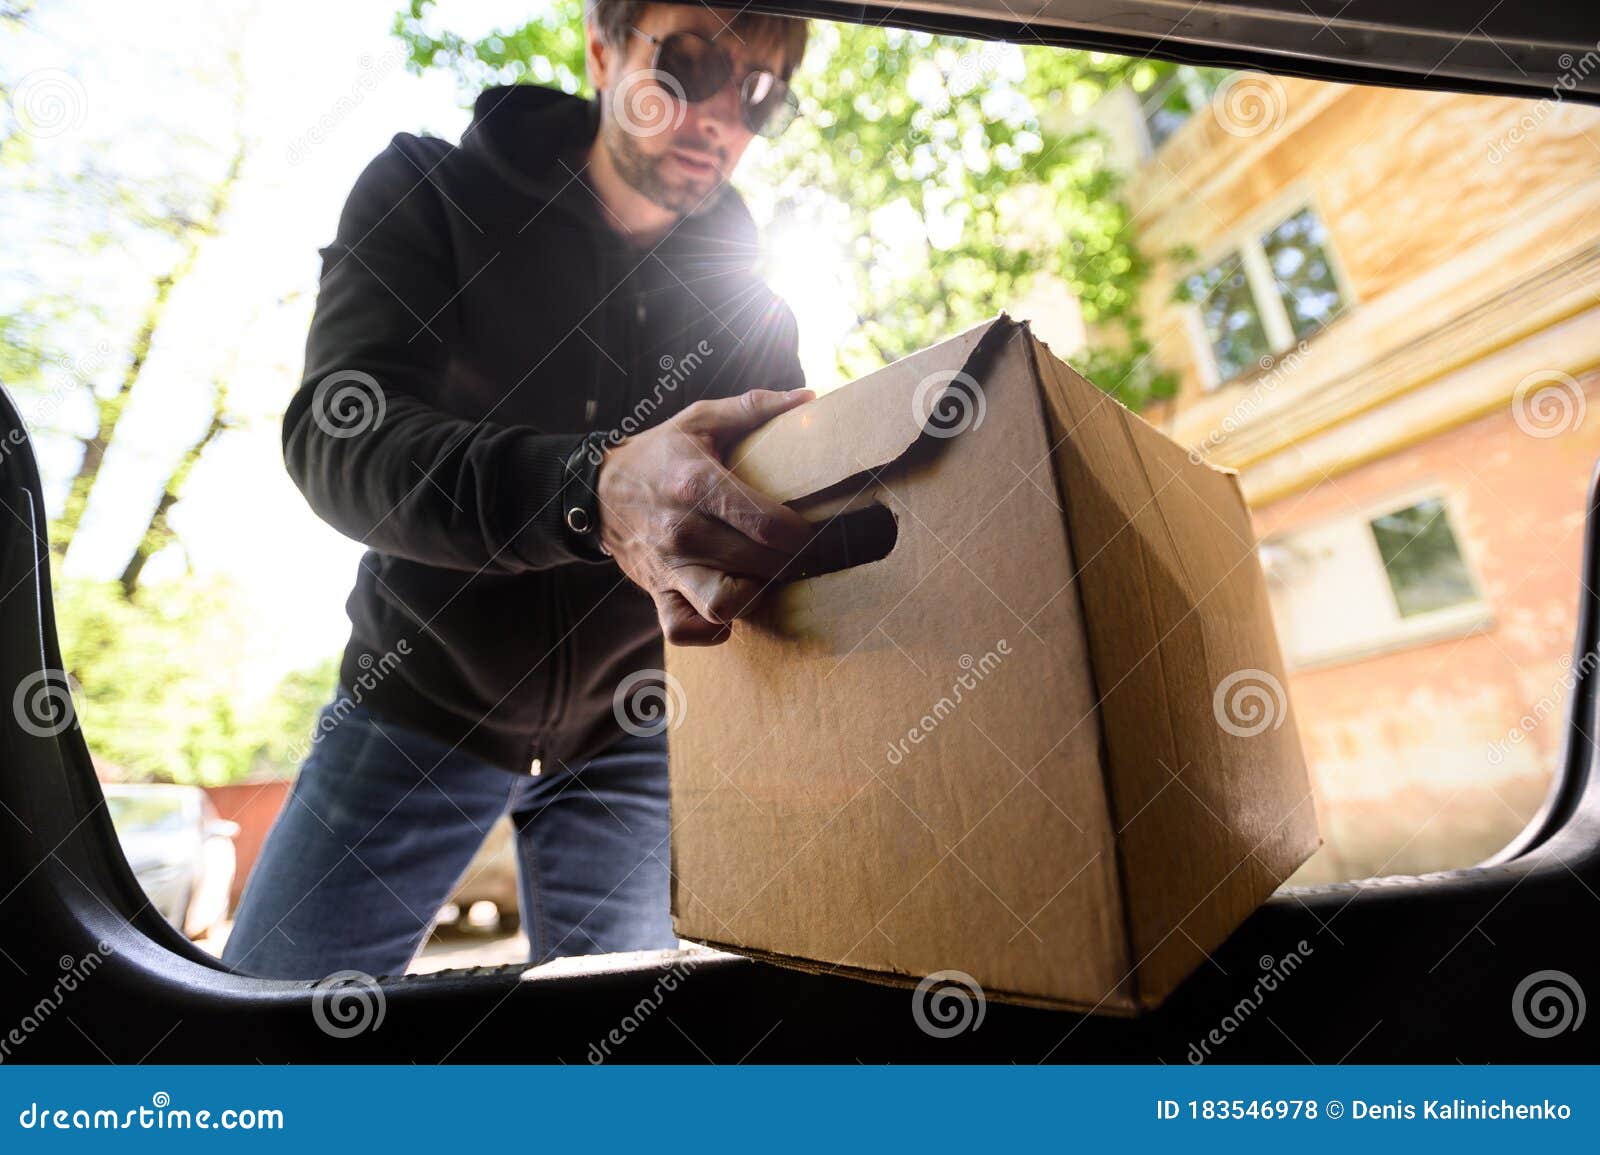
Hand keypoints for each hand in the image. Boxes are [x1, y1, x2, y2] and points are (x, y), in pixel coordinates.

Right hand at [597, 388, 815, 645]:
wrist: (596, 490)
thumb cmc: (659, 453)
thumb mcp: (699, 420)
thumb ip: (754, 407)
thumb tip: (808, 398)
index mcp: (697, 484)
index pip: (767, 523)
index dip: (802, 533)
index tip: (813, 529)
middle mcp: (682, 530)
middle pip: (759, 564)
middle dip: (791, 561)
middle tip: (801, 552)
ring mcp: (668, 566)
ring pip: (726, 605)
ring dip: (754, 595)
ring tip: (762, 574)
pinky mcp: (657, 593)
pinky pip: (687, 629)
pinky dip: (713, 629)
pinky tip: (731, 605)